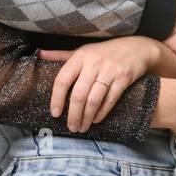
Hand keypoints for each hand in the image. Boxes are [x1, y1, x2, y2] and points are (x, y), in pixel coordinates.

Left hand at [37, 37, 157, 131]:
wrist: (136, 48)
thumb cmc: (104, 52)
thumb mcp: (83, 51)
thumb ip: (61, 55)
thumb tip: (39, 55)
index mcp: (80, 56)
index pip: (63, 79)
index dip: (56, 98)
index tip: (55, 113)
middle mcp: (94, 63)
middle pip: (78, 94)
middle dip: (73, 114)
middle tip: (71, 127)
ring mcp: (110, 71)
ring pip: (93, 100)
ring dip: (86, 117)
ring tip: (82, 127)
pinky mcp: (123, 79)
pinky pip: (110, 101)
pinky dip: (102, 113)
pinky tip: (96, 119)